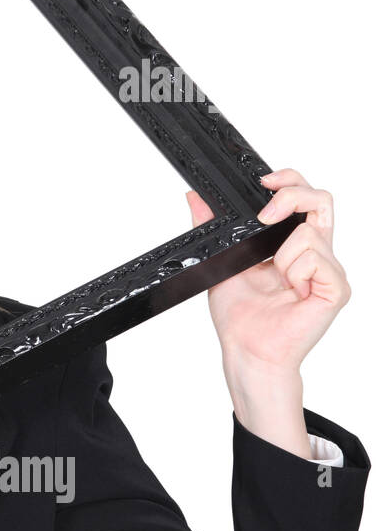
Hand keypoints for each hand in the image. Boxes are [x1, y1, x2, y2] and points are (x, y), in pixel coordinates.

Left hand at [186, 168, 349, 377]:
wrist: (246, 349)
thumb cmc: (239, 315)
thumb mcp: (220, 260)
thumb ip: (212, 227)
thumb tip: (195, 197)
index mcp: (294, 244)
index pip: (306, 198)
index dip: (290, 181)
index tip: (263, 180)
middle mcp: (317, 253)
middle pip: (321, 200)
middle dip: (291, 195)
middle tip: (263, 215)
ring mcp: (329, 270)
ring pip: (309, 232)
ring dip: (280, 256)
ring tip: (275, 282)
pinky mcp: (336, 288)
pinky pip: (315, 260)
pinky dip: (294, 272)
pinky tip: (290, 292)